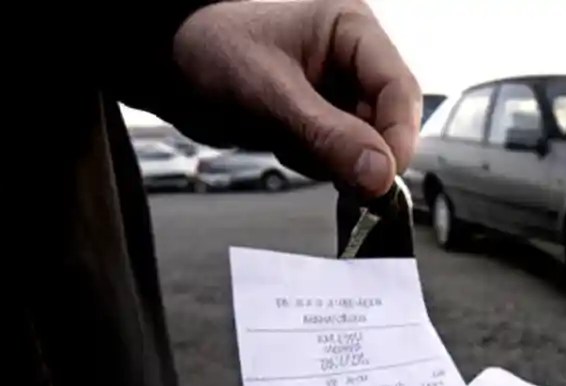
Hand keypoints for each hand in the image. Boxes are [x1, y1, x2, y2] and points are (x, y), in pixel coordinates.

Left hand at [170, 0, 420, 195]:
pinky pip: (340, 157)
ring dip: (330, 158)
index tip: (383, 177)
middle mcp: (354, 60)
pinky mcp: (324, 121)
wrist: (167, 69)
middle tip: (323, 162)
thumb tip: (380, 176)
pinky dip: (315, 162)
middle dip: (359, 151)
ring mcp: (341, 93)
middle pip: (389, 122)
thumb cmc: (210, 52)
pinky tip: (282, 142)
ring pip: (367, 147)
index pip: (399, 88)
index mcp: (352, 28)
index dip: (398, 136)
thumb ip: (327, 135)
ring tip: (284, 136)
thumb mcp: (270, 93)